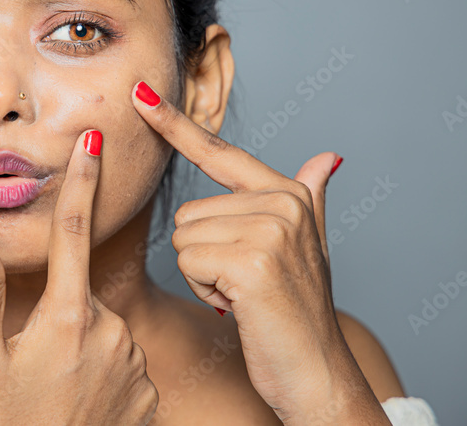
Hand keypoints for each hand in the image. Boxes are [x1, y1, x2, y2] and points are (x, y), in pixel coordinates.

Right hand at [0, 129, 158, 425]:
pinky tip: (79, 406)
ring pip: (100, 329)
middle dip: (55, 314)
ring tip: (52, 394)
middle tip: (29, 366)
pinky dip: (101, 373)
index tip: (95, 138)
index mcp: (65, 317)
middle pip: (79, 293)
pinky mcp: (151, 392)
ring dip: (77, 346)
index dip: (81, 182)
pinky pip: (121, 362)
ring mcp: (135, 363)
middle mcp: (110, 331)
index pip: (72, 233)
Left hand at [131, 80, 387, 424]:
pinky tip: (237, 305)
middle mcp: (284, 202)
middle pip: (188, 212)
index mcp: (289, 193)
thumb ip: (311, 197)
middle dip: (203, 254)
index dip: (175, 124)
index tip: (139, 94)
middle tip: (241, 283)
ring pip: (184, 236)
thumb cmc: (298, 312)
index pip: (219, 152)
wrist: (317, 373)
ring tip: (241, 293)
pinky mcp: (253, 261)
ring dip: (202, 274)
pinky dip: (203, 289)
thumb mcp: (308, 247)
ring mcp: (271, 229)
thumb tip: (328, 156)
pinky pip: (188, 261)